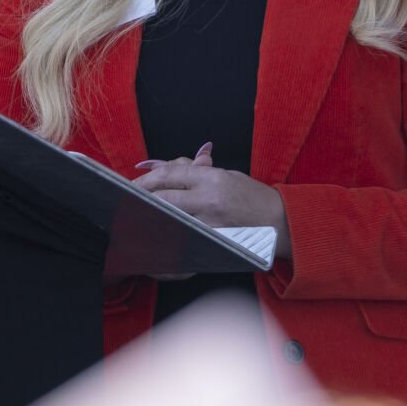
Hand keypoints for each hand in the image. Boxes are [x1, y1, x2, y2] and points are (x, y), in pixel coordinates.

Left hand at [134, 143, 290, 259]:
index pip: (171, 173)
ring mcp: (210, 222)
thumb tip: (162, 165)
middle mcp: (209, 199)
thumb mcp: (226, 176)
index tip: (132, 183)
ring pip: (171, 218)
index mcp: (212, 178)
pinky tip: (157, 233)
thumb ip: (195, 171)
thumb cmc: (252, 197)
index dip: (147, 178)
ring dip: (152, 216)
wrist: (281, 221)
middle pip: (164, 197)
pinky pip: (184, 235)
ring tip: (135, 216)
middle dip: (142, 198)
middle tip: (126, 200)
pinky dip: (169, 233)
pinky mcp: (213, 240)